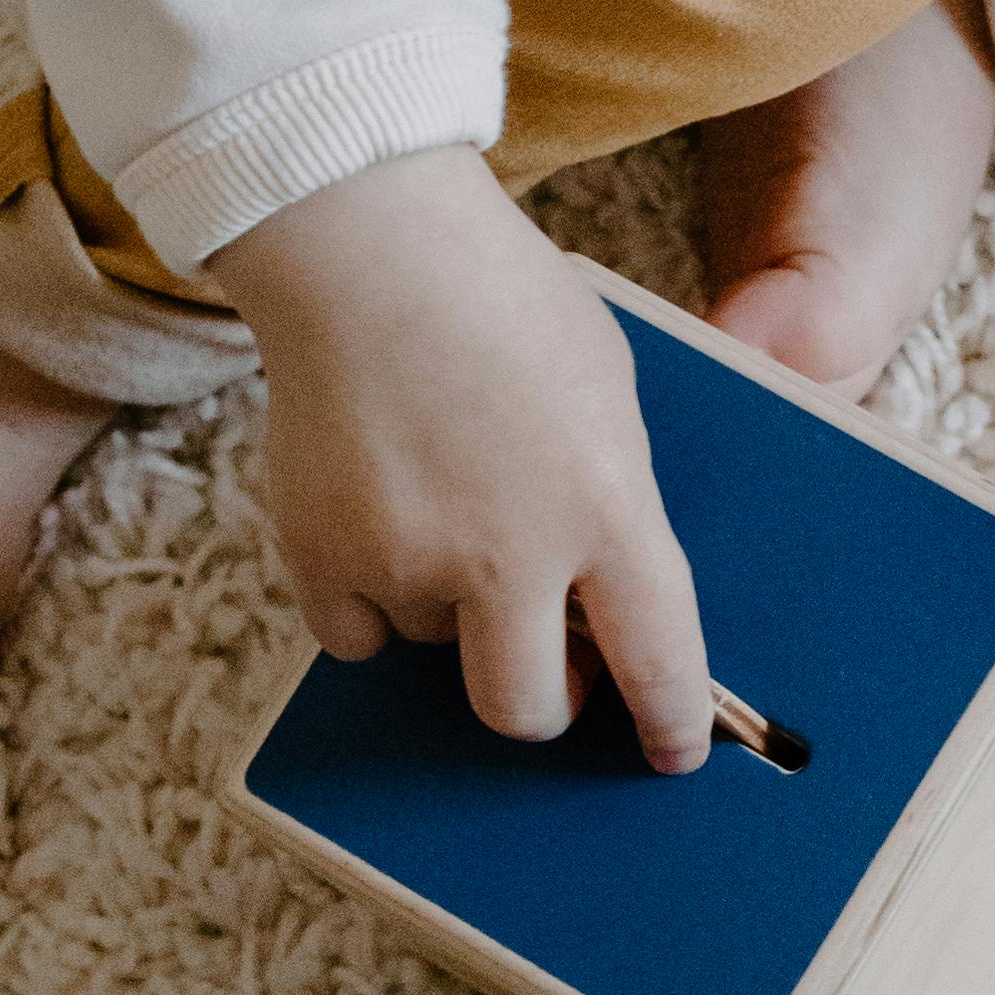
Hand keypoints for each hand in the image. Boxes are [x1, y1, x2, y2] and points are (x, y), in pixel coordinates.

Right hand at [210, 144, 713, 765]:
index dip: (672, 721)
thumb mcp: (606, 394)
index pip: (660, 660)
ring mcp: (410, 561)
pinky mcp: (323, 556)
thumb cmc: (498, 300)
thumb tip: (601, 592)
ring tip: (436, 495)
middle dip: (541, 699)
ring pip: (434, 650)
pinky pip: (354, 633)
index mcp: (606, 507)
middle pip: (527, 709)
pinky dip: (365, 596)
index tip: (672, 751)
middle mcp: (511, 553)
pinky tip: (373, 512)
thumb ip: (611, 497)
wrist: (366, 244)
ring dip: (444, 607)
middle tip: (537, 657)